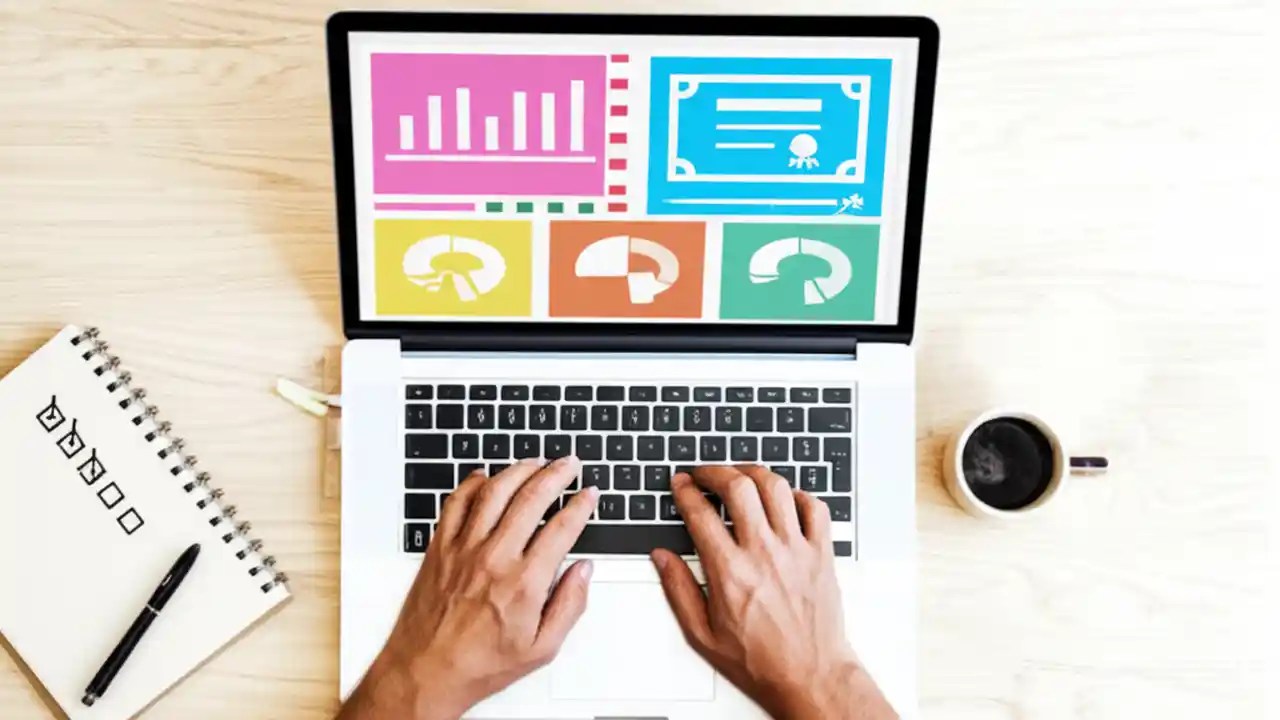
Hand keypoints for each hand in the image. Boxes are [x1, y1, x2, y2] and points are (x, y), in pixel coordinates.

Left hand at [339, 457, 597, 719]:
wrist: (426, 672)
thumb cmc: (479, 664)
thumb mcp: (541, 649)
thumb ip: (569, 606)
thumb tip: (583, 571)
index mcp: (523, 584)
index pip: (561, 528)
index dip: (580, 506)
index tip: (588, 495)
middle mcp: (493, 559)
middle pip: (530, 498)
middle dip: (555, 475)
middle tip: (567, 465)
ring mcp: (463, 549)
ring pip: (494, 492)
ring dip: (518, 470)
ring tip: (534, 462)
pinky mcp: (439, 548)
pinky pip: (456, 503)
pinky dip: (472, 484)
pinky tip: (485, 477)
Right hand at [651, 466, 894, 719]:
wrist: (810, 676)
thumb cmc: (760, 660)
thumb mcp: (702, 634)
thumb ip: (678, 590)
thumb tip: (662, 557)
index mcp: (730, 572)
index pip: (701, 513)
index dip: (686, 491)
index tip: (681, 484)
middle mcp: (764, 553)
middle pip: (738, 486)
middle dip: (715, 470)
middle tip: (705, 473)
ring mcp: (796, 550)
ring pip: (776, 488)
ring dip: (753, 473)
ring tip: (740, 476)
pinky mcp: (821, 554)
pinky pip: (814, 507)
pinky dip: (798, 495)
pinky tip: (784, 501)